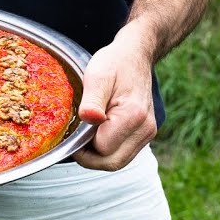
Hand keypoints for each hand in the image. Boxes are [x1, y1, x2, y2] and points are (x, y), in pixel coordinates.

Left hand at [72, 28, 157, 170]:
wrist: (135, 56)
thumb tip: (89, 119)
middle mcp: (145, 129)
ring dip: (97, 156)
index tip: (72, 129)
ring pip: (118, 161)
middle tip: (73, 139)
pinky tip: (95, 134)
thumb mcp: (97, 76)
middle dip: (88, 157)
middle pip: (112, 163)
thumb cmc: (114, 63)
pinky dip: (107, 150)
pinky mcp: (145, 134)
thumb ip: (92, 100)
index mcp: (133, 115)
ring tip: (84, 135)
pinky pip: (123, 153)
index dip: (82, 143)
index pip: (102, 148)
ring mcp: (147, 134)